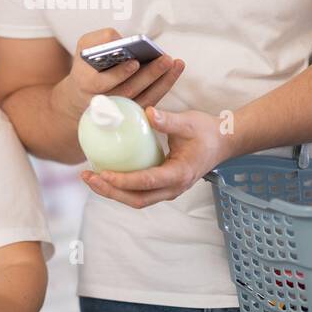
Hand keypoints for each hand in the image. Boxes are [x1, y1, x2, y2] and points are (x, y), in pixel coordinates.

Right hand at [52, 27, 185, 121]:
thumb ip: (99, 40)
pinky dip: (163, 87)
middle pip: (128, 91)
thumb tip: (121, 40)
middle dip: (148, 75)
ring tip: (174, 63)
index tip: (134, 62)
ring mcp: (119, 111)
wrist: (83, 94)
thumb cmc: (87, 65)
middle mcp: (103, 102)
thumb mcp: (85, 47)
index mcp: (87, 84)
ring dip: (161, 81)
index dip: (119, 73)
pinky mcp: (133, 114)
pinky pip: (150, 101)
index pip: (102, 82)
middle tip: (165, 59)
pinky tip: (173, 72)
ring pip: (142, 99)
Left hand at [81, 106, 229, 207]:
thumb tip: (147, 112)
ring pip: (136, 199)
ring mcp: (168, 190)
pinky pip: (139, 192)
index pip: (147, 182)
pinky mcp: (164, 186)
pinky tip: (105, 173)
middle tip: (88, 176)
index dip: (123, 180)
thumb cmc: (207, 131)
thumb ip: (168, 120)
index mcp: (179, 174)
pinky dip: (121, 187)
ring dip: (112, 191)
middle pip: (137, 199)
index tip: (103, 173)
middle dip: (110, 191)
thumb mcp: (189, 122)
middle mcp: (173, 188)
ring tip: (90, 177)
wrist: (223, 142)